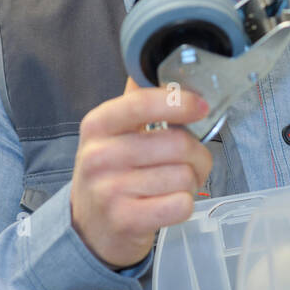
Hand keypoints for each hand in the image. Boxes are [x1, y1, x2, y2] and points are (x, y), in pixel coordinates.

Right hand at [69, 76, 213, 269]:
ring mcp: (109, 190)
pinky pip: (181, 204)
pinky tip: (167, 205)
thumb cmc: (111, 173)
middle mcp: (99, 156)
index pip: (142, 103)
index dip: (180, 103)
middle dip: (198, 154)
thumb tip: (156, 61)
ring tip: (173, 186)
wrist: (89, 228)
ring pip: (183, 176)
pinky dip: (184, 205)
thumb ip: (136, 100)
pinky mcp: (125, 221)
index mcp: (97, 125)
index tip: (201, 107)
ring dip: (191, 182)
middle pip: (177, 144)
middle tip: (191, 162)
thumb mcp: (112, 133)